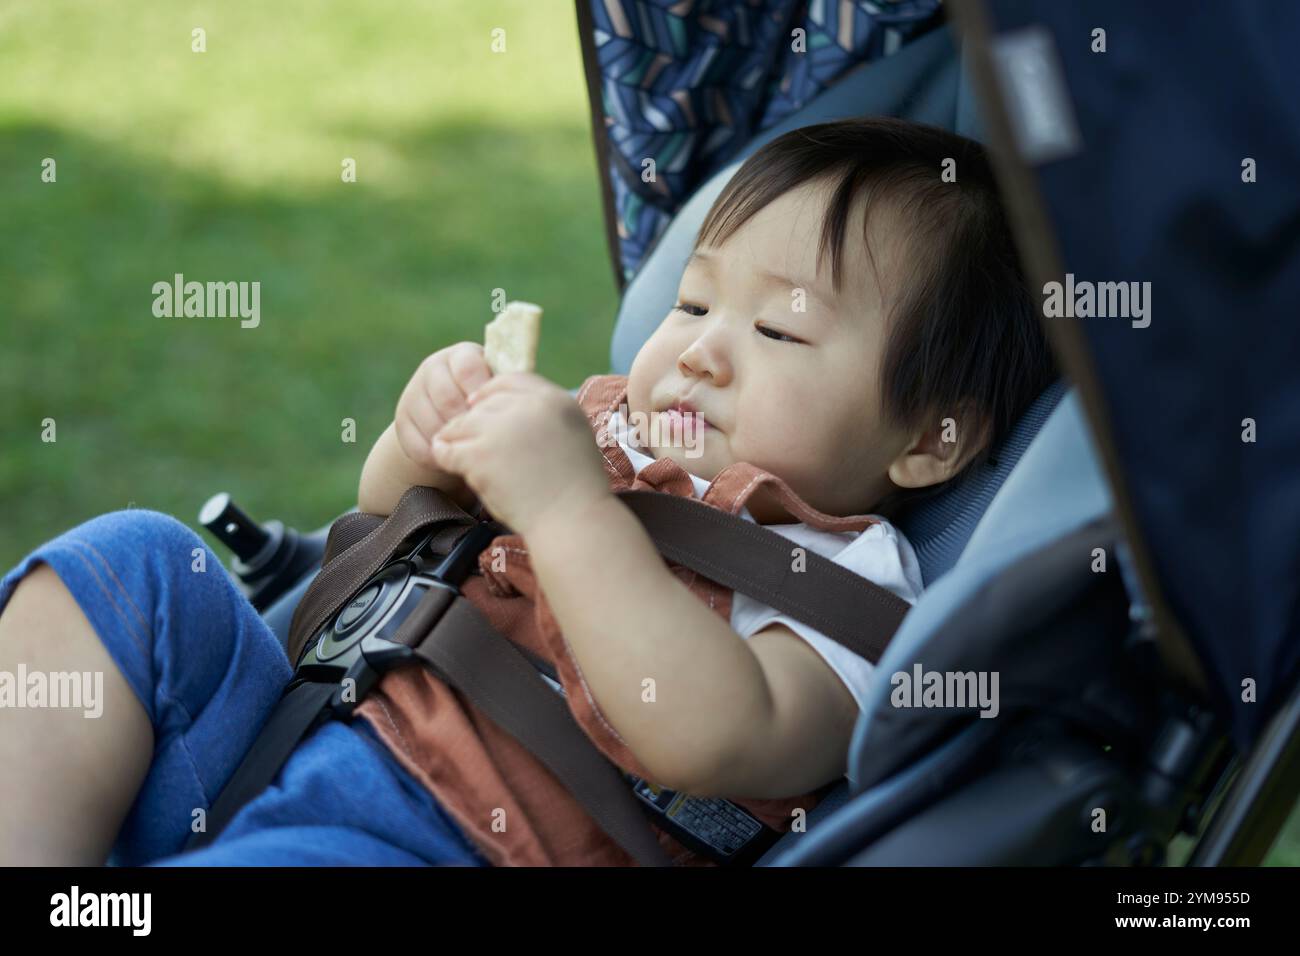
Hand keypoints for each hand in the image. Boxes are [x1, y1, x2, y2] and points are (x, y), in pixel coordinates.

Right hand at [393, 342, 492, 493]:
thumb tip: (530, 397)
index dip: (482, 392)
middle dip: (467, 423)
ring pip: (431, 420)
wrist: (452, 422)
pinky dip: (434, 456)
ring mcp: (414, 392)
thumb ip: (507, 390)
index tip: (495, 413)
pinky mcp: (402, 419)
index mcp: (463, 356)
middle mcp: (434, 368)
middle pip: (447, 397)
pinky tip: (450, 460)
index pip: (469, 367)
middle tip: (483, 440)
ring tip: (470, 452)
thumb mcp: (497, 392)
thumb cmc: (488, 406)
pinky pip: (415, 441)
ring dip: (452, 441)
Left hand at [430, 372, 611, 537]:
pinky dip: (444, 455)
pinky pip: (449, 448)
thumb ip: (548, 417)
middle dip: (474, 421)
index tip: (478, 403)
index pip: (511, 379)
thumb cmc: (578, 488)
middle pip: (484, 404)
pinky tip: (445, 460)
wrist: (572, 520)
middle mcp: (528, 407)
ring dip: (457, 439)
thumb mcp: (575, 435)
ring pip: (462, 424)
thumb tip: (519, 408)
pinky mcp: (480, 454)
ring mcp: (501, 429)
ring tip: (455, 452)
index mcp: (555, 400)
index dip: (490, 391)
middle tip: (470, 440)